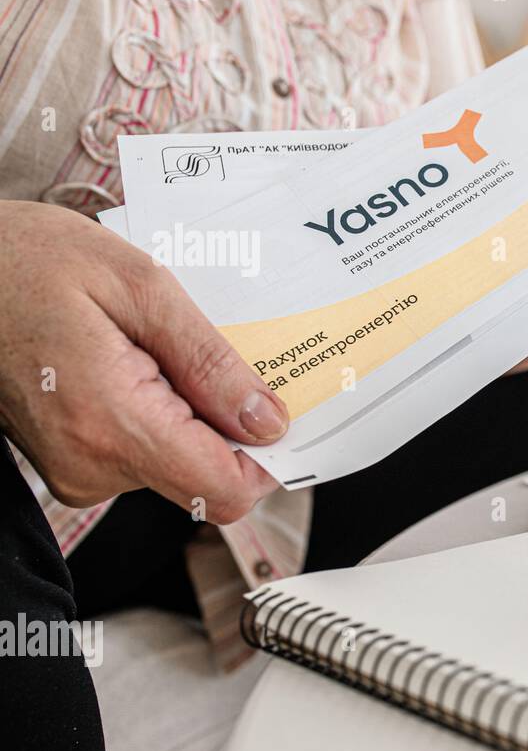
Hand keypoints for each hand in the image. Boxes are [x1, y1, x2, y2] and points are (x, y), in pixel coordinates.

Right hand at [0, 201, 287, 523]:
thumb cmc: (27, 260)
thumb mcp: (140, 286)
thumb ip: (210, 362)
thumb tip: (266, 420)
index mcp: (113, 423)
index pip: (224, 490)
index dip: (266, 459)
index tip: (277, 411)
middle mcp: (92, 464)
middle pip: (206, 477)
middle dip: (229, 422)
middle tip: (218, 354)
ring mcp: (76, 468)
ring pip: (177, 462)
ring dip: (192, 410)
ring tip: (161, 344)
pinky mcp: (70, 459)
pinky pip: (144, 449)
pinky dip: (160, 410)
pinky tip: (139, 357)